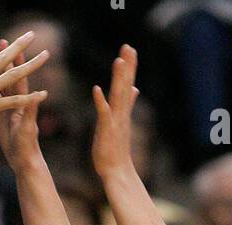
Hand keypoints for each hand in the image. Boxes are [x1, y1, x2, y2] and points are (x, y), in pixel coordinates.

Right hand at [0, 48, 44, 170]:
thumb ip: (32, 111)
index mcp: (22, 104)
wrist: (23, 162)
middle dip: (7, 59)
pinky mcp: (1, 117)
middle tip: (1, 42)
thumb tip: (40, 95)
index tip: (14, 49)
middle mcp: (16, 103)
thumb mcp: (28, 128)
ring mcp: (8, 109)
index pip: (19, 80)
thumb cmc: (27, 147)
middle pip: (10, 77)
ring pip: (2, 85)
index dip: (17, 64)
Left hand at [92, 44, 139, 182]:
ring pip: (118, 96)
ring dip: (118, 79)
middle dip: (128, 66)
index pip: (127, 85)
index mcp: (123, 112)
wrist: (118, 171)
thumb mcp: (122, 123)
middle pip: (125, 85)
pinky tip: (97, 89)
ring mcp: (115, 122)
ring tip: (119, 60)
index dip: (129, 67)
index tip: (130, 49)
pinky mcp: (106, 131)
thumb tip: (134, 89)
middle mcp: (121, 114)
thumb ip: (128, 104)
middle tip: (128, 46)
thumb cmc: (116, 150)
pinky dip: (101, 101)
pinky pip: (103, 113)